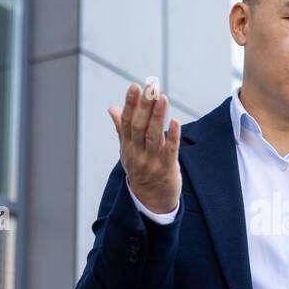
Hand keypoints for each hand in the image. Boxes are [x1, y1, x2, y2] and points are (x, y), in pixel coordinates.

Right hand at [108, 82, 180, 214]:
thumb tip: (112, 108)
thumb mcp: (128, 150)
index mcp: (127, 146)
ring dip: (158, 116)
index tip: (134, 86)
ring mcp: (152, 162)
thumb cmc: (141, 170)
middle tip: (151, 86)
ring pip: (153, 136)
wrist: (151, 202)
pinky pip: (170, 151)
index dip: (130, 103)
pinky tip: (176, 122)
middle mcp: (137, 153)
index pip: (127, 122)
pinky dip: (172, 136)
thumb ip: (122, 128)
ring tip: (162, 97)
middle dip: (145, 105)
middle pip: (139, 126)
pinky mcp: (167, 169)